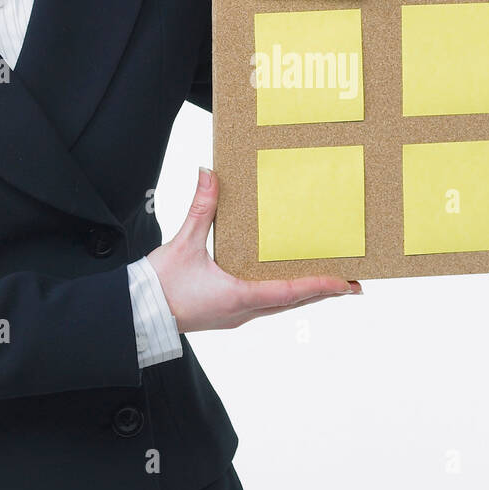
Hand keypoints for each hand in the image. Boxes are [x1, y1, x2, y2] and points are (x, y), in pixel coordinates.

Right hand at [145, 167, 361, 332]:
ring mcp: (237, 316)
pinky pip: (266, 305)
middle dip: (324, 292)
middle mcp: (244, 311)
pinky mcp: (228, 314)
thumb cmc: (159, 286)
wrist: (136, 315)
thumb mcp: (183, 244)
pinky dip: (285, 295)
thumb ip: (201, 208)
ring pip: (282, 306)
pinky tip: (287, 284)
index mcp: (239, 296)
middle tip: (352, 284)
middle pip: (294, 302)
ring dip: (306, 295)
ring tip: (329, 283)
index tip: (347, 283)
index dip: (320, 286)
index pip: (290, 291)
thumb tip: (209, 173)